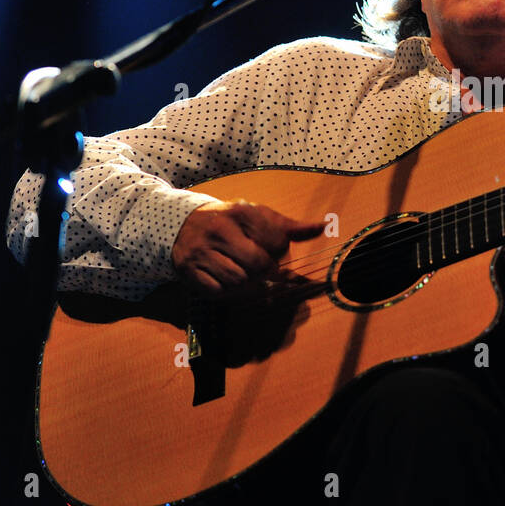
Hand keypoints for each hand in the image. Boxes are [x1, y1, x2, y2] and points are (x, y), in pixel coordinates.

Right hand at [172, 199, 325, 296]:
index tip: (273, 249)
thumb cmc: (231, 223)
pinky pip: (219, 292)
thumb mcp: (258, 216)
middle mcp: (219, 230)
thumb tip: (322, 227)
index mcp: (240, 212)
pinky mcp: (190, 271)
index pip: (276, 241)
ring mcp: (202, 251)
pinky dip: (229, 292)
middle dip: (266, 271)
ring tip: (246, 273)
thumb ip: (290, 226)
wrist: (181, 225)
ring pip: (239, 281)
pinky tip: (229, 281)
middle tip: (263, 268)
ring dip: (249, 284)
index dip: (280, 251)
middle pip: (259, 264)